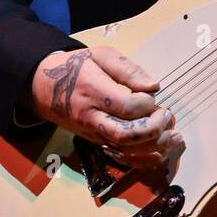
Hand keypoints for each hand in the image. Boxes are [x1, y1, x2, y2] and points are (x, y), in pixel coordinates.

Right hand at [27, 45, 183, 170]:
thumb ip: (128, 69)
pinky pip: (118, 157)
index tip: (153, 96)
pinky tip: (159, 156)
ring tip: (175, 138)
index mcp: (93, 91)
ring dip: (153, 147)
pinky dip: (140, 160)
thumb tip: (154, 86)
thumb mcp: (100, 55)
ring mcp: (92, 133)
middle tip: (168, 117)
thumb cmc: (76, 67)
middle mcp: (91, 117)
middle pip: (126, 134)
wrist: (42, 86)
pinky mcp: (94, 142)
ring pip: (124, 150)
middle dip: (154, 129)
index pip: (127, 106)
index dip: (147, 104)